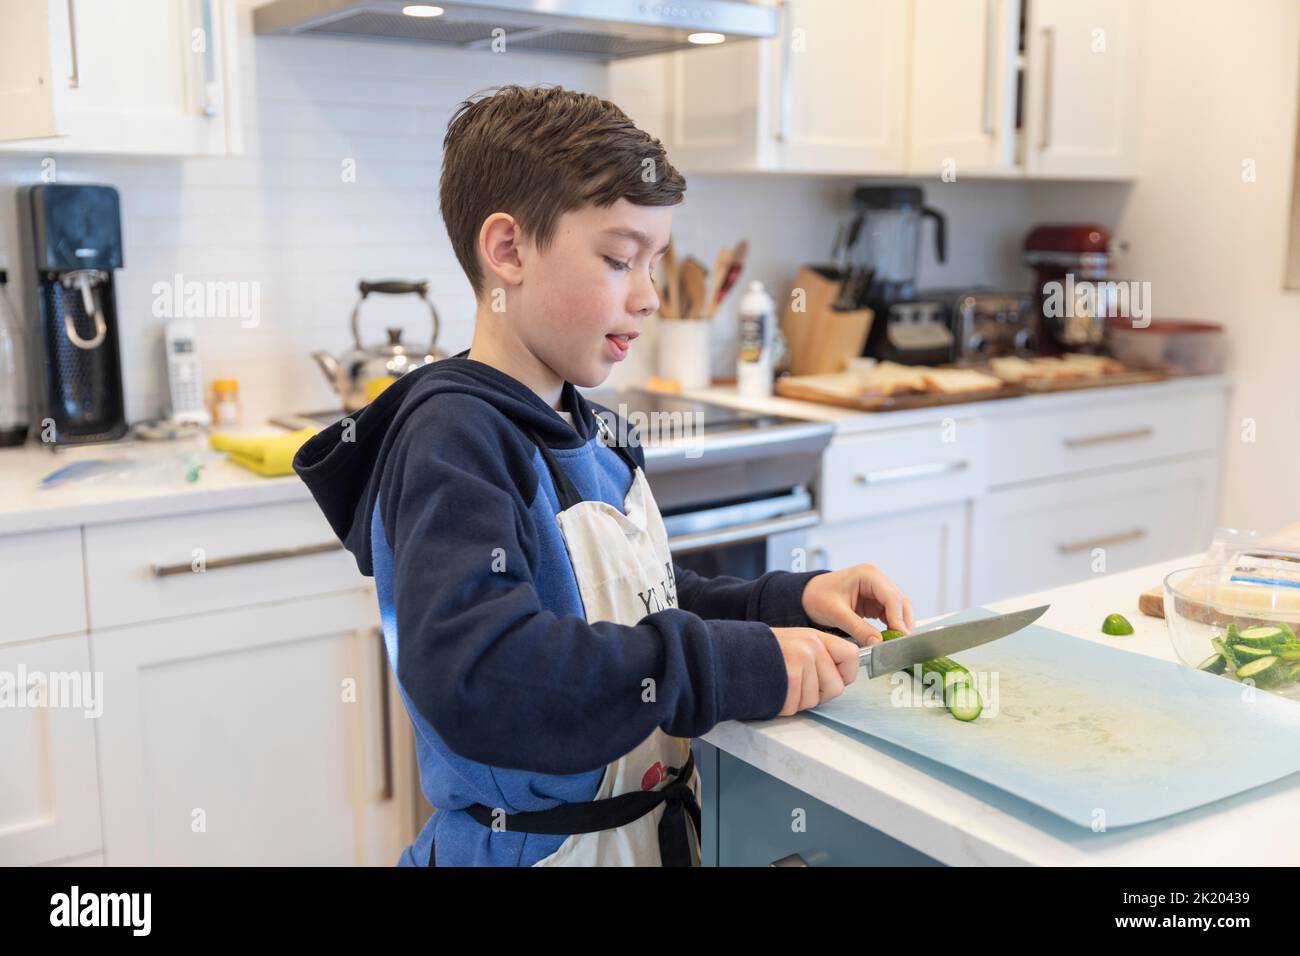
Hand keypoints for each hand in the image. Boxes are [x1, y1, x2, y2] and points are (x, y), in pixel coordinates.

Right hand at [770, 627, 859, 714]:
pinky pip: (797, 705)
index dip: (845, 675)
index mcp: (816, 636)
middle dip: (819, 694)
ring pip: (815, 700)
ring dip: (799, 701)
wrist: (730, 655)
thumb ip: (819, 656)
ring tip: (781, 685)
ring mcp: (800, 662)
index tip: (834, 679)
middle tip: (798, 686)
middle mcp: (811, 647)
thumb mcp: (795, 643)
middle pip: (836, 687)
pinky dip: (784, 705)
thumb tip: (842, 678)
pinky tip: (773, 691)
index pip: (852, 656)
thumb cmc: (763, 653)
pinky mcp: (788, 678)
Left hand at [800, 564, 914, 647]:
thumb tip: (878, 643)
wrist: (807, 596)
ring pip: (899, 609)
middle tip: (901, 643)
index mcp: (868, 575)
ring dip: (899, 626)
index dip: (899, 619)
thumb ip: (858, 628)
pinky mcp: (876, 601)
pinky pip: (890, 615)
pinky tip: (889, 638)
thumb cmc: (817, 597)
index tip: (901, 637)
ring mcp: (878, 590)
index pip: (892, 598)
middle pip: (900, 602)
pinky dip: (892, 626)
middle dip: (902, 623)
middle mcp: (877, 579)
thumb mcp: (837, 614)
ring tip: (895, 643)